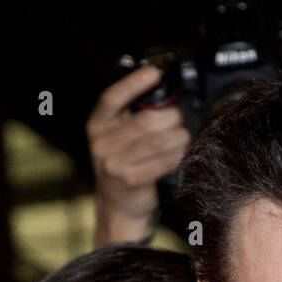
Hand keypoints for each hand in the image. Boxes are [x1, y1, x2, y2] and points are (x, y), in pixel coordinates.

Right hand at [87, 65, 191, 246]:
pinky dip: (176, 155)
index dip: (133, 83)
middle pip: (143, 121)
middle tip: (179, 118)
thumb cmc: (122, 166)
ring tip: (184, 136)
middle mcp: (101, 143)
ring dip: (177, 136)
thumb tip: (161, 94)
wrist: (118, 207)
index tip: (154, 74)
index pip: (112, 98)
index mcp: (96, 126)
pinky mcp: (129, 180)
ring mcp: (113, 163)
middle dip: (168, 117)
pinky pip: (161, 162)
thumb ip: (129, 117)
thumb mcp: (116, 138)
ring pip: (156, 141)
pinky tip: (181, 152)